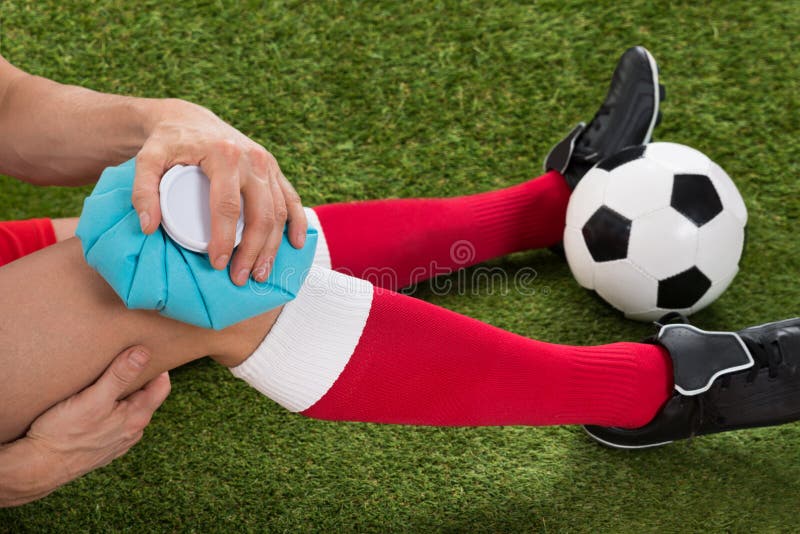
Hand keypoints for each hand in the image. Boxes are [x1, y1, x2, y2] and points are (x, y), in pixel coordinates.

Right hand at [24, 347, 169, 487]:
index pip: (162, 386)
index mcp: (137, 417)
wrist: (37, 468)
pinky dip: (111, 409)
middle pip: (147, 397)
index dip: (158, 367)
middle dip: (140, 378)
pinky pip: (114, 422)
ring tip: (109, 378)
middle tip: (127, 358)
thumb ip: (120, 375)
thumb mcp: (94, 399)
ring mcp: (118, 441)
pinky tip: (95, 403)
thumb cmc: (64, 433)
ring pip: (129, 410)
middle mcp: (133, 431)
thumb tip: (143, 353)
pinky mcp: (101, 447)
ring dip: (124, 394)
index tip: (149, 350)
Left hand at [132, 100, 306, 285]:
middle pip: (260, 213)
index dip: (224, 238)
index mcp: (224, 154)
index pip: (227, 205)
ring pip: (279, 211)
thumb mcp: (148, 158)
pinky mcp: (274, 169)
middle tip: (240, 278)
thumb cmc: (169, 141)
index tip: (217, 264)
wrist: (190, 119)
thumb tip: (149, 227)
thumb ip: (143, 190)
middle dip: (252, 250)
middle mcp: (252, 159)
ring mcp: (267, 164)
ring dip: (272, 246)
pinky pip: (292, 198)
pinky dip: (298, 223)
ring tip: (260, 273)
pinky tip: (296, 245)